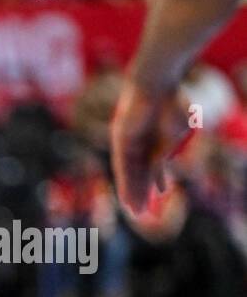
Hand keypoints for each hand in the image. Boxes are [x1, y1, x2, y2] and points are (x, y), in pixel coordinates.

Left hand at [110, 79, 192, 214]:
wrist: (157, 82)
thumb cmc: (172, 101)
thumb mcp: (177, 130)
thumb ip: (165, 149)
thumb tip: (158, 166)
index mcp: (155, 139)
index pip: (153, 165)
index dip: (156, 180)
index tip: (160, 194)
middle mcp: (140, 142)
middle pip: (139, 173)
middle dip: (141, 193)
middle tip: (142, 213)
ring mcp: (128, 142)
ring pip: (129, 174)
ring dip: (132, 193)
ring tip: (135, 213)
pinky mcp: (119, 140)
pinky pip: (120, 166)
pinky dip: (124, 183)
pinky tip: (125, 198)